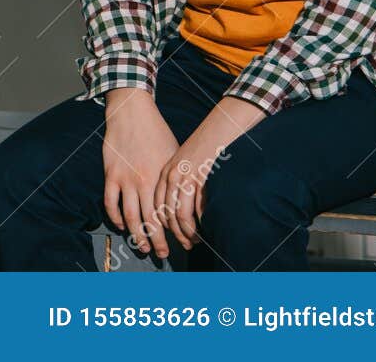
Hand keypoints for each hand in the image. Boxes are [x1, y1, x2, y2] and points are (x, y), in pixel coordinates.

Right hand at [102, 88, 178, 256]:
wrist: (132, 113)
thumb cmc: (156, 132)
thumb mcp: (175, 154)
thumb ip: (177, 178)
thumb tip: (189, 199)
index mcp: (162, 178)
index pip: (169, 213)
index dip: (176, 232)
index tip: (182, 243)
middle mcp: (145, 182)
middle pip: (151, 220)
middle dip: (157, 241)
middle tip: (162, 255)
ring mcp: (126, 179)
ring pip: (130, 217)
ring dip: (136, 235)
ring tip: (142, 247)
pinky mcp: (111, 174)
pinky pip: (111, 202)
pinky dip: (115, 217)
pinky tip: (121, 225)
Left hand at [154, 96, 263, 249]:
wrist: (219, 128)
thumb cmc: (205, 148)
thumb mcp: (185, 163)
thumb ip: (180, 183)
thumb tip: (181, 208)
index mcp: (165, 172)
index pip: (156, 205)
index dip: (161, 225)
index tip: (167, 237)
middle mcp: (170, 175)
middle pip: (164, 212)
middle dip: (172, 234)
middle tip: (181, 247)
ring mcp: (183, 177)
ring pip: (178, 214)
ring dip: (185, 232)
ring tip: (193, 242)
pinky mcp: (199, 178)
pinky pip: (194, 208)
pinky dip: (197, 223)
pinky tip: (203, 230)